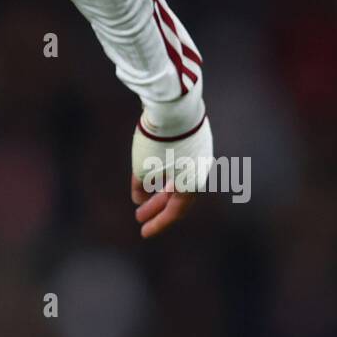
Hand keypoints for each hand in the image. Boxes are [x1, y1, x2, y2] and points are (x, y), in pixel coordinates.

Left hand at [130, 112, 212, 237]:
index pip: (174, 211)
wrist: (172, 104)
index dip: (157, 223)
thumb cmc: (158, 142)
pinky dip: (162, 172)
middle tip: (139, 217)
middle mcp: (198, 171)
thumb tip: (139, 197)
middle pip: (175, 196)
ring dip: (158, 189)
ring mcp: (196, 154)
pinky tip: (146, 175)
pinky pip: (177, 163)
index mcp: (192, 184)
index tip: (143, 232)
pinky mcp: (191, 137)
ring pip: (176, 178)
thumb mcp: (143, 168)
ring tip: (141, 198)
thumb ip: (141, 186)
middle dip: (156, 207)